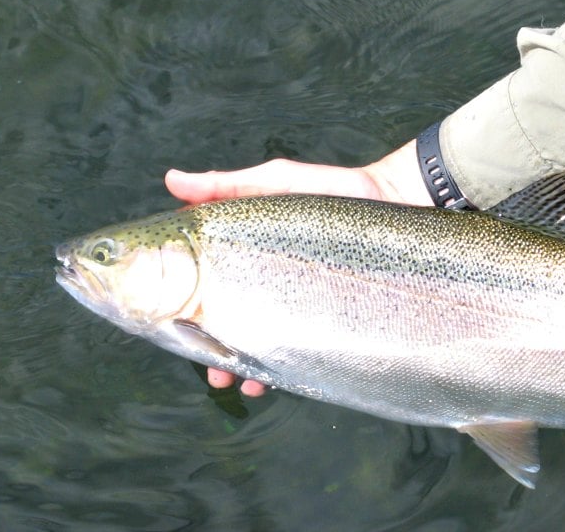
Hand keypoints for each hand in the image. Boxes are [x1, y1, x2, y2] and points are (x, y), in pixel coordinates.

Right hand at [166, 139, 432, 396]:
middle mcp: (264, 279)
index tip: (168, 321)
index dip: (180, 303)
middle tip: (209, 365)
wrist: (396, 202)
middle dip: (208, 346)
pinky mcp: (323, 317)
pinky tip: (265, 384)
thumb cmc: (334, 189)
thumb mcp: (278, 182)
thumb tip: (172, 180)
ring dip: (236, 365)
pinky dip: (273, 372)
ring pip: (253, 340)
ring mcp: (292, 300)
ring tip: (233, 379)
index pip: (200, 282)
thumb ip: (227, 185)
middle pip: (222, 318)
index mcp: (244, 251)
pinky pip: (293, 352)